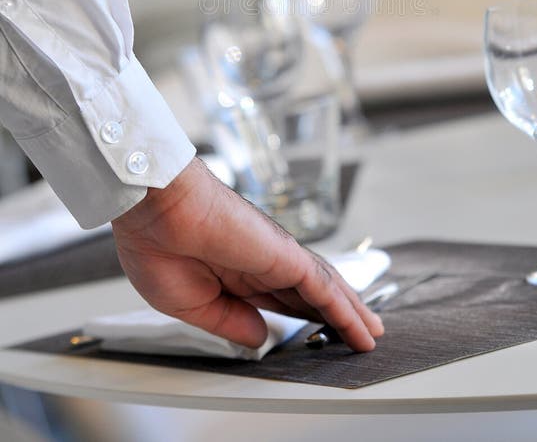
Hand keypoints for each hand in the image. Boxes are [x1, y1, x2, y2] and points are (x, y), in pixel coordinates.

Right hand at [112, 157, 383, 351]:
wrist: (157, 208)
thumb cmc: (157, 243)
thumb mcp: (191, 304)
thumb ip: (230, 321)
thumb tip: (261, 337)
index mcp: (232, 271)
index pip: (274, 298)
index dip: (296, 316)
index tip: (312, 330)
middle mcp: (259, 262)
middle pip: (306, 294)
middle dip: (330, 314)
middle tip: (353, 333)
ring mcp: (275, 257)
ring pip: (323, 290)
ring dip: (349, 313)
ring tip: (369, 334)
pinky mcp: (286, 255)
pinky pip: (323, 287)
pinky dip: (345, 308)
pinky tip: (360, 326)